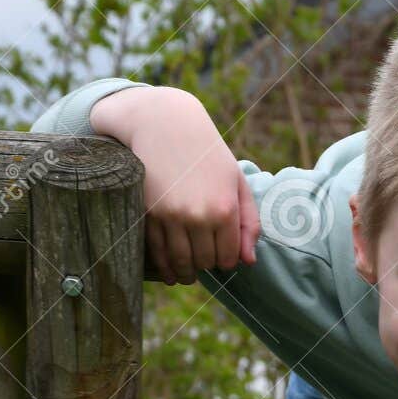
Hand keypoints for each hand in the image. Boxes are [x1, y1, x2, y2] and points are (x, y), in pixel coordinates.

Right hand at [89, 88, 260, 284]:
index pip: (229, 257)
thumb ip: (249, 222)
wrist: (163, 124)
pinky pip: (158, 253)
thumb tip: (248, 262)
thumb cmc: (207, 154)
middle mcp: (198, 215)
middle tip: (204, 259)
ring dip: (186, 273)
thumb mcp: (236, 182)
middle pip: (205, 262)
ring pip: (181, 263)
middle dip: (206, 265)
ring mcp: (171, 216)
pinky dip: (166, 269)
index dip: (227, 261)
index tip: (222, 256)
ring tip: (188, 274)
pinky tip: (171, 273)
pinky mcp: (148, 214)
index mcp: (224, 208)